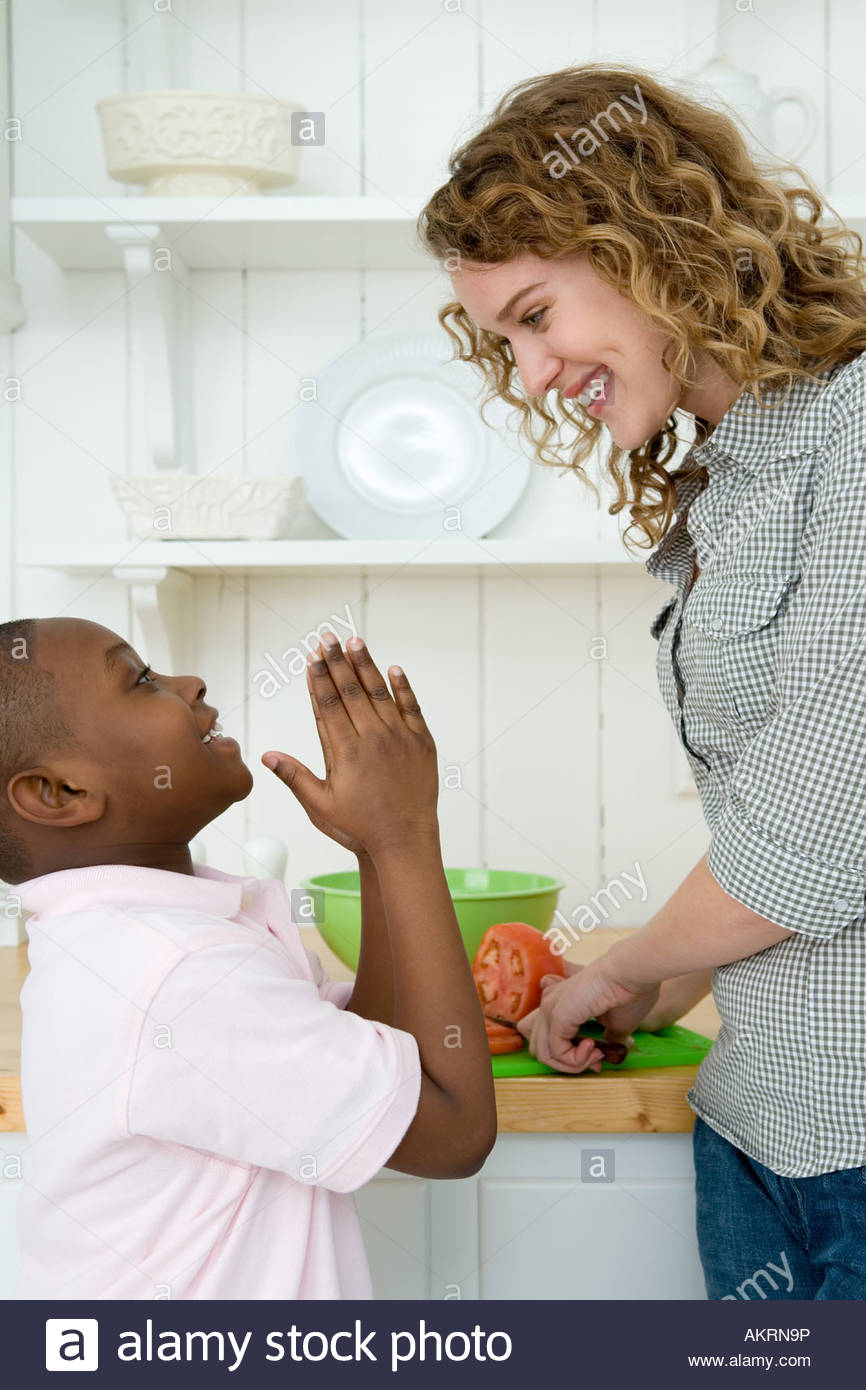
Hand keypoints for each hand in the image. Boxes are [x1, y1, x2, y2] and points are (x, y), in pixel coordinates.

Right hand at [261, 633, 439, 858]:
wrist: (405, 842)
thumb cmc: (359, 828)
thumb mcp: (320, 805)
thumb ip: (294, 776)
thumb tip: (267, 755)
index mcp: (347, 752)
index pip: (329, 704)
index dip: (319, 678)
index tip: (311, 656)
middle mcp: (373, 739)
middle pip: (352, 691)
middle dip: (337, 662)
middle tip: (327, 637)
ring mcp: (400, 738)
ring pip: (380, 693)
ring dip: (366, 665)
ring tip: (354, 641)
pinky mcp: (422, 744)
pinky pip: (412, 708)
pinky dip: (403, 688)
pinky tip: (393, 669)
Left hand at [516, 954, 660, 1073]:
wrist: (632, 975)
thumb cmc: (629, 992)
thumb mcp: (614, 1025)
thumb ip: (603, 1041)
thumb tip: (601, 1058)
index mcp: (560, 1003)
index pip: (546, 1039)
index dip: (568, 1056)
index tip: (597, 1057)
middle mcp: (549, 1004)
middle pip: (538, 1049)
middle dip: (566, 1064)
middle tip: (595, 1058)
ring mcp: (550, 1008)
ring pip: (543, 1054)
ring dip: (572, 1064)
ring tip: (595, 1053)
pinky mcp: (556, 1015)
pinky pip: (555, 1051)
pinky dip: (574, 1059)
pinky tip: (593, 1047)